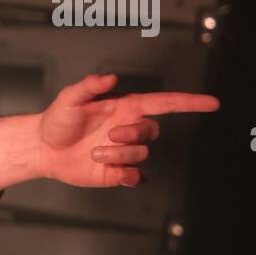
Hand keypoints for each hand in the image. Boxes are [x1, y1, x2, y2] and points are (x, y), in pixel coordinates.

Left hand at [36, 73, 219, 187]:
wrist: (43, 148)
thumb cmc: (57, 120)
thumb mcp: (70, 98)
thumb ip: (90, 85)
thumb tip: (111, 77)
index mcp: (125, 108)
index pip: (164, 103)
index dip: (189, 102)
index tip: (212, 103)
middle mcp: (128, 129)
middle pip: (153, 131)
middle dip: (134, 134)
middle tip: (108, 135)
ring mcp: (124, 151)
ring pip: (140, 154)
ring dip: (117, 155)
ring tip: (92, 152)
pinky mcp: (116, 172)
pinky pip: (136, 177)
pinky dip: (129, 176)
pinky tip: (113, 172)